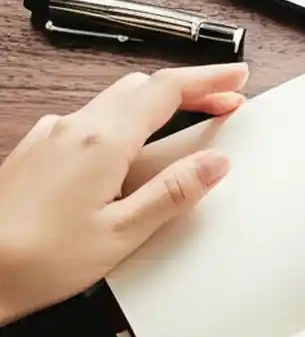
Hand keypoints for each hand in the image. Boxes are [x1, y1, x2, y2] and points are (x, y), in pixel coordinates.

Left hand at [0, 64, 249, 325]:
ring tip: (183, 126)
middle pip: (141, 87)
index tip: (238, 76)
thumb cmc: (39, 260)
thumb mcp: (122, 233)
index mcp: (102, 141)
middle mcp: (73, 127)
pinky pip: (86, 122)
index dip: (208, 79)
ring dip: (154, 104)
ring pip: (113, 102)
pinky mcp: (34, 152)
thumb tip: (215, 162)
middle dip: (187, 89)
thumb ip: (173, 192)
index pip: (167, 90)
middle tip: (223, 102)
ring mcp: (49, 136)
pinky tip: (125, 152)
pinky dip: (120, 122)